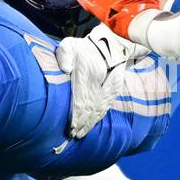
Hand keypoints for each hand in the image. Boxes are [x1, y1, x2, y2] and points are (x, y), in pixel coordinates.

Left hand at [56, 23, 143, 137]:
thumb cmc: (84, 47)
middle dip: (81, 123)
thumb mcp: (70, 44)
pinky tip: (94, 122)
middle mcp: (97, 83)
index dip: (76, 115)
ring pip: (98, 109)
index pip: (80, 99)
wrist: (110, 43)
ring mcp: (107, 87)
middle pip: (89, 108)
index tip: (71, 126)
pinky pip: (107, 105)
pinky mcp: (114, 89)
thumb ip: (64, 55)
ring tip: (82, 133)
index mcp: (85, 74)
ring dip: (90, 122)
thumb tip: (65, 69)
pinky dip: (100, 115)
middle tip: (74, 135)